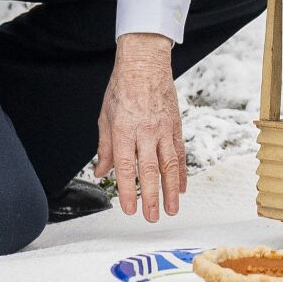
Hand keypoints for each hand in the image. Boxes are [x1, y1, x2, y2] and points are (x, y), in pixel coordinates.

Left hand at [99, 32, 185, 221]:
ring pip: (169, 164)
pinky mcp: (176, 125)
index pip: (125, 167)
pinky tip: (181, 188)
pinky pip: (179, 152)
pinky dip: (181, 172)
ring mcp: (163, 128)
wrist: (145, 64)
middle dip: (151, 197)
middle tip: (152, 217)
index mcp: (124, 130)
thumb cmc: (122, 88)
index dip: (127, 190)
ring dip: (171, 190)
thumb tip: (101, 172)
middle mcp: (145, 131)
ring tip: (172, 209)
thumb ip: (104, 147)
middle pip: (149, 170)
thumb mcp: (105, 117)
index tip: (129, 209)